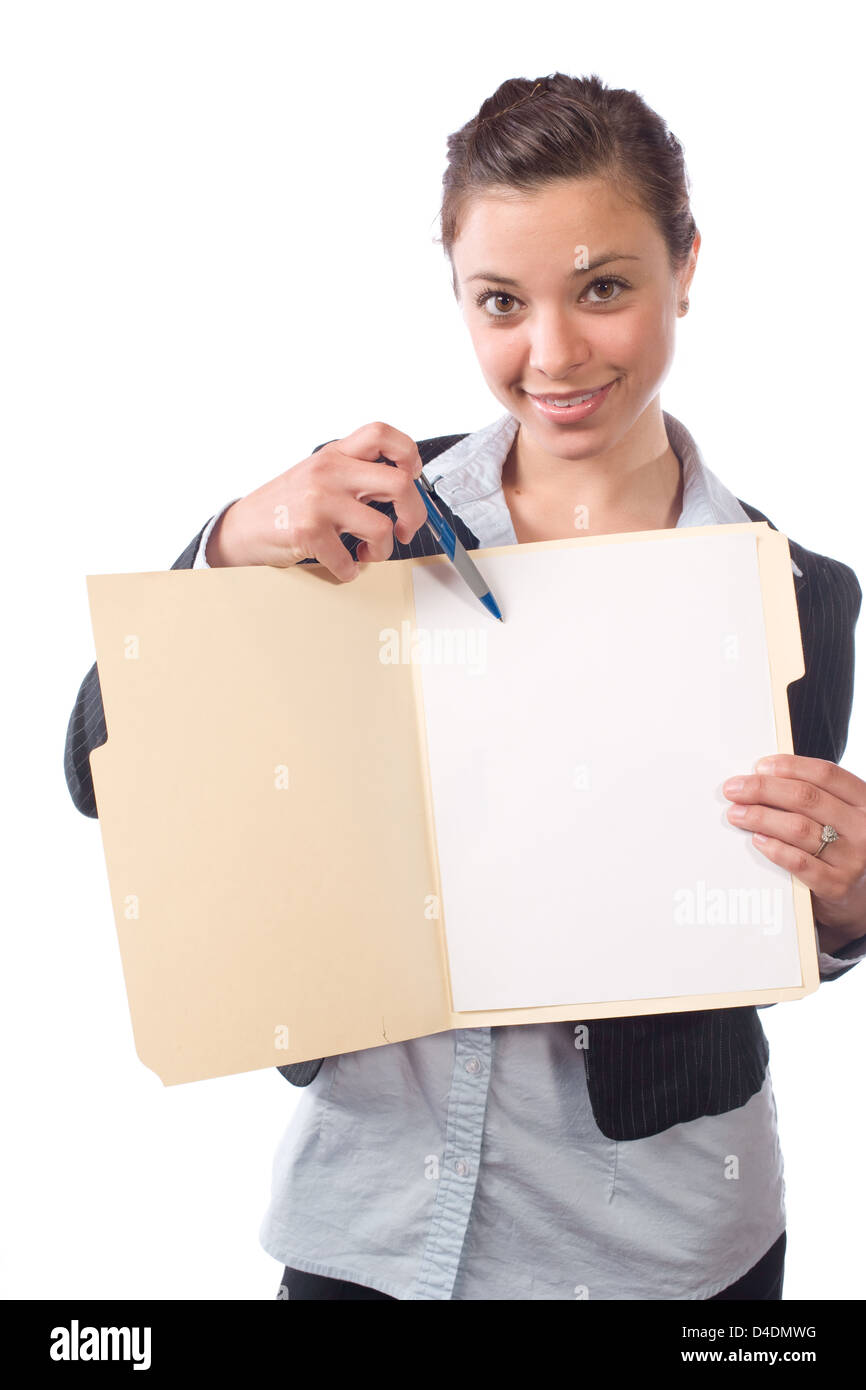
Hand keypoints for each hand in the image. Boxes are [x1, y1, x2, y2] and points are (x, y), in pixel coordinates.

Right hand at [206, 421, 428, 580]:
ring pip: (382, 527)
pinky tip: (344, 565)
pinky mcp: (309, 531)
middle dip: (414, 514)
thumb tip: (400, 489)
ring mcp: (319, 500)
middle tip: (405, 528)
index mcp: (336, 454)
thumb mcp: (319, 475)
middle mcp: (330, 471)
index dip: (408, 453)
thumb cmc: (284, 505)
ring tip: (368, 552)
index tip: (412, 476)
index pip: (383, 434)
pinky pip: (349, 560)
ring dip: (383, 550)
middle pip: (399, 483)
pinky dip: (351, 570)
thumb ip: (355, 474)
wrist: (242, 528)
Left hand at [722, 755, 865, 945]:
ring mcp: (852, 858)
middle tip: (734, 789)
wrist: (860, 895)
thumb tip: (761, 777)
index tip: (759, 766)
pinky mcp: (837, 885)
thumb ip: (814, 797)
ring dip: (760, 817)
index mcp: (864, 801)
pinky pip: (799, 862)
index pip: (826, 773)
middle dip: (763, 789)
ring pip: (799, 828)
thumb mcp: (840, 815)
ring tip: (736, 814)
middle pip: (806, 798)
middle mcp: (862, 828)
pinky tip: (757, 839)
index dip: (789, 766)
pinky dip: (774, 849)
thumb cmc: (841, 846)